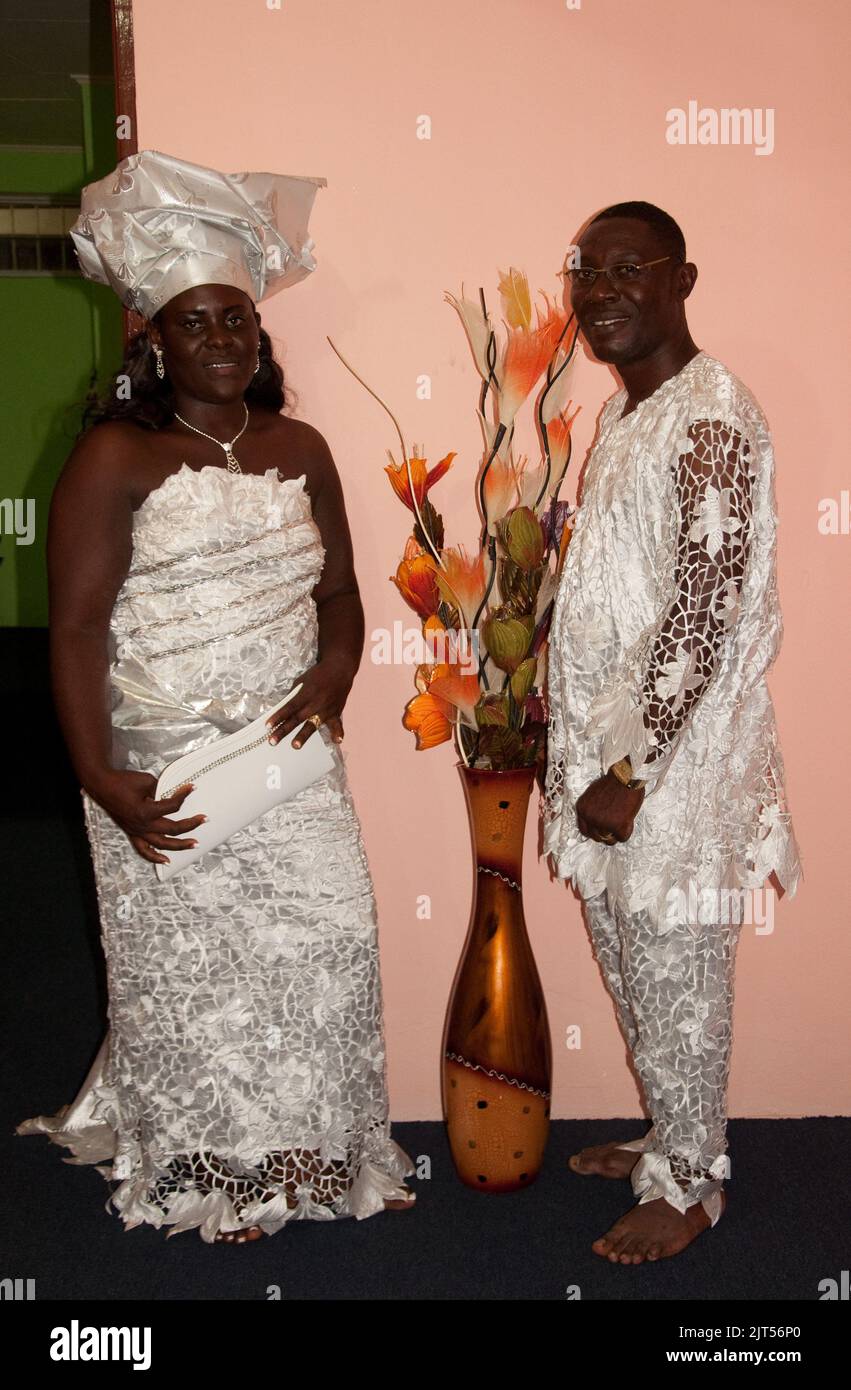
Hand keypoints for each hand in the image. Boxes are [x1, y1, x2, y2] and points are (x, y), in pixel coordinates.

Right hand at [85, 768, 206, 865]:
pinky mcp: (132, 833)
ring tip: (194, 844)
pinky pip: (143, 850)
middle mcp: (143, 825)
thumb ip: (161, 790)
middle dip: (191, 824)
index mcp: (146, 811)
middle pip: (173, 829)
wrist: (102, 786)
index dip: (184, 795)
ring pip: (162, 844)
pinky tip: (166, 860)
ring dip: (180, 846)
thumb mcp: (146, 781)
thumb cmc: (123, 781)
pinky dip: (154, 857)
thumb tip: (173, 795)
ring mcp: (137, 831)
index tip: (192, 787)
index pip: (173, 806)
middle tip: (204, 819)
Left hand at [265, 657, 351, 748]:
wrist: (339, 669)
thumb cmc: (317, 675)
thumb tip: (282, 709)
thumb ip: (293, 696)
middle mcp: (315, 703)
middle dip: (284, 730)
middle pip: (297, 718)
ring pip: (313, 724)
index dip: (278, 717)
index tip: (268, 726)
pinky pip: (337, 724)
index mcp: (305, 694)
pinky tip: (337, 741)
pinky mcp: (336, 713)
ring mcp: (326, 709)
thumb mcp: (301, 681)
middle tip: (273, 741)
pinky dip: (338, 733)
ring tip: (295, 745)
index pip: (289, 707)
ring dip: (304, 735)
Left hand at [575, 771, 644, 843]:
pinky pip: (622, 838)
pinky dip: (626, 833)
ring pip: (609, 840)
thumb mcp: (593, 794)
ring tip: (622, 824)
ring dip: (616, 834)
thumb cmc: (613, 781)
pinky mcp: (618, 826)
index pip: (584, 830)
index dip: (593, 832)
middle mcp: (590, 817)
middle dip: (605, 834)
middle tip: (613, 829)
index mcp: (582, 808)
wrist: (626, 776)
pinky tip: (628, 823)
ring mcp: (603, 823)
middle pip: (596, 837)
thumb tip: (595, 822)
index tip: (599, 831)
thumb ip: (592, 809)